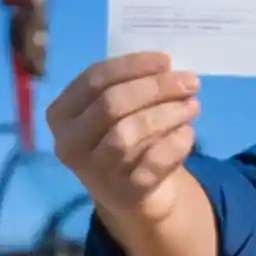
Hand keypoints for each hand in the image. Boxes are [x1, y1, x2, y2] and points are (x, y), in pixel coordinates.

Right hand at [46, 51, 201, 222]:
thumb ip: (133, 85)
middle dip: (156, 88)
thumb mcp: (118, 109)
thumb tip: (166, 67)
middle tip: (190, 82)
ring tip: (193, 105)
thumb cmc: (125, 136)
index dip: (133, 66)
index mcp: (62, 114)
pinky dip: (174, 143)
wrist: (132, 195)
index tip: (166, 60)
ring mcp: (93, 172)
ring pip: (128, 134)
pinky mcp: (123, 193)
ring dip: (167, 114)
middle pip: (112, 104)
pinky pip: (152, 162)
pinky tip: (188, 133)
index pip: (94, 79)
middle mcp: (69, 144)